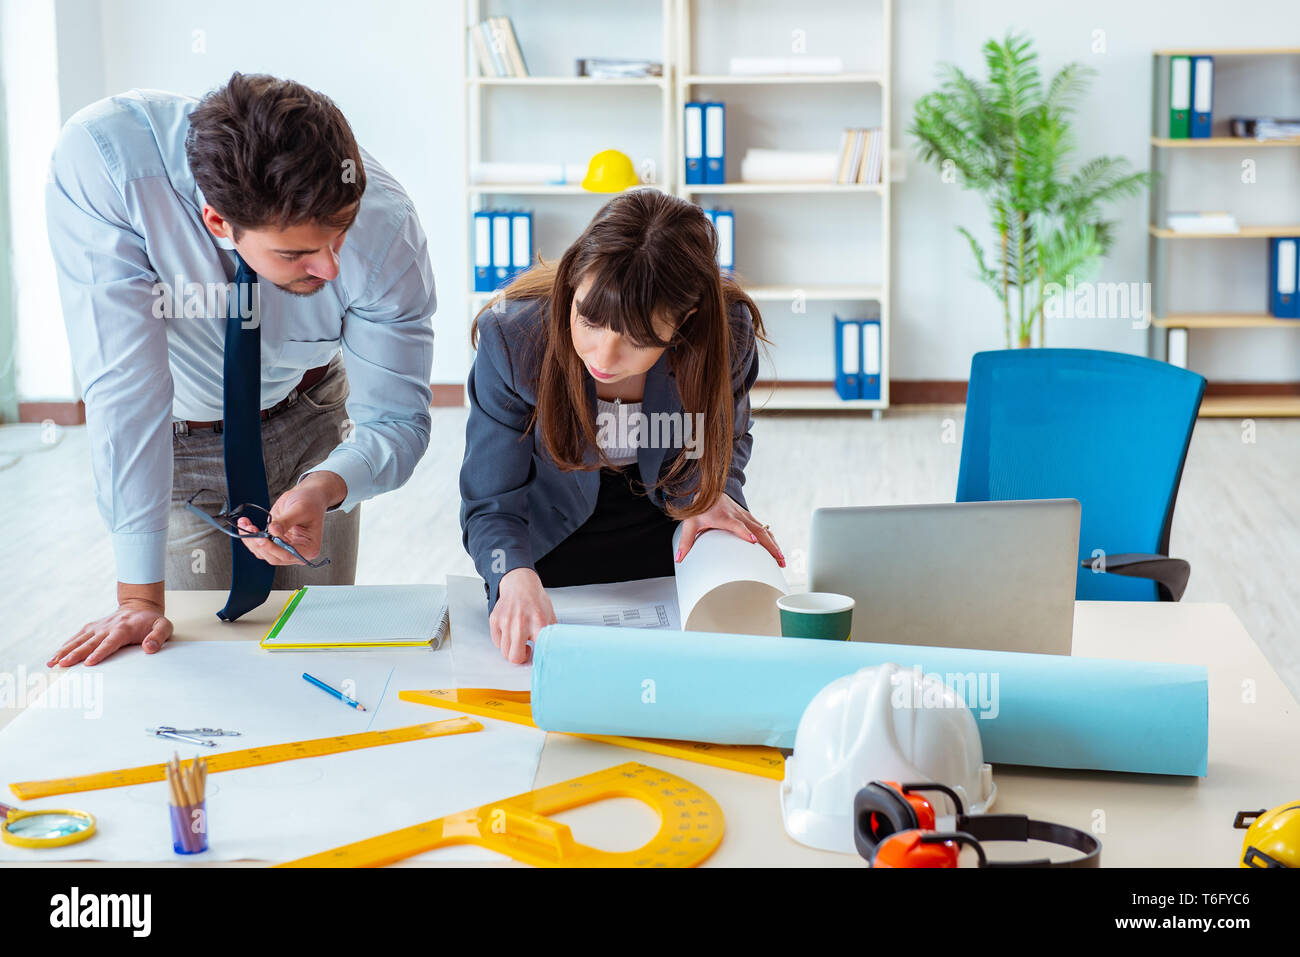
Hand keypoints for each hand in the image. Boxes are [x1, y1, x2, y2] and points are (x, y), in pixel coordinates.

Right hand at [48, 588, 172, 667]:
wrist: (139, 606)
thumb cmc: (152, 620)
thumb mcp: (163, 626)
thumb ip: (158, 637)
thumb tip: (149, 648)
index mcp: (123, 628)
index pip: (110, 642)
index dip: (100, 652)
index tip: (90, 662)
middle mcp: (107, 627)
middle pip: (90, 642)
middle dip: (76, 654)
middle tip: (64, 664)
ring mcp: (97, 627)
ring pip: (79, 640)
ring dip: (65, 651)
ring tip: (53, 662)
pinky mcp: (91, 628)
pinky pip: (77, 637)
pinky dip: (65, 646)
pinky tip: (55, 657)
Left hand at [237, 471, 345, 565]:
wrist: (307, 495)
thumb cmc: (310, 502)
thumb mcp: (300, 509)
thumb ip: (286, 521)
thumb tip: (272, 531)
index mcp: (309, 548)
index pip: (288, 555)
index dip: (273, 548)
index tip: (261, 538)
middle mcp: (297, 551)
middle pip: (273, 556)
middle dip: (259, 544)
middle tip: (251, 529)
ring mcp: (284, 547)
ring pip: (263, 552)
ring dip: (251, 540)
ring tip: (245, 524)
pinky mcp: (274, 541)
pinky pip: (259, 545)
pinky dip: (250, 537)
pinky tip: (246, 525)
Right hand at [490, 567, 555, 663]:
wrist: (521, 584)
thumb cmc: (535, 601)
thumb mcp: (550, 617)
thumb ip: (551, 635)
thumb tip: (554, 652)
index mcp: (539, 623)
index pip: (538, 651)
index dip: (538, 657)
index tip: (539, 656)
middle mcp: (521, 623)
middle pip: (515, 657)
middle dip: (521, 657)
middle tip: (526, 650)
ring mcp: (506, 621)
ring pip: (505, 651)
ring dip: (512, 649)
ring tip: (519, 640)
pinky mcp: (495, 620)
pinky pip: (497, 642)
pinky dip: (503, 641)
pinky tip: (510, 633)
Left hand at [675, 493, 783, 566]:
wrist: (709, 491)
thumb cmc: (701, 508)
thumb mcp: (690, 523)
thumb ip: (686, 541)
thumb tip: (680, 558)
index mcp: (725, 517)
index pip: (737, 525)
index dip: (745, 532)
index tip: (753, 540)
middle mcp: (739, 516)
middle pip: (758, 530)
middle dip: (770, 545)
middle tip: (778, 559)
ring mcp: (746, 517)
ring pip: (764, 530)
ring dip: (774, 545)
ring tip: (781, 560)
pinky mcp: (749, 518)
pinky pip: (764, 529)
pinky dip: (772, 540)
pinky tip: (777, 551)